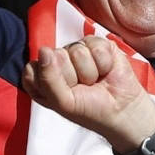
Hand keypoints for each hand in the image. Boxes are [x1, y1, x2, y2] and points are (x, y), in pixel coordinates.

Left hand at [22, 35, 154, 151]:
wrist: (121, 110)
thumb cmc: (90, 110)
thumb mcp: (63, 103)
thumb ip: (48, 79)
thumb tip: (44, 50)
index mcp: (43, 77)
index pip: (33, 68)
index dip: (49, 81)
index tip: (63, 95)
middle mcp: (58, 61)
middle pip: (55, 57)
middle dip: (71, 77)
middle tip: (83, 88)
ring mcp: (77, 51)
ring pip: (75, 50)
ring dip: (89, 72)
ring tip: (95, 81)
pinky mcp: (97, 44)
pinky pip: (94, 45)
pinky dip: (103, 63)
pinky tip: (106, 71)